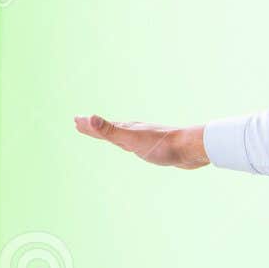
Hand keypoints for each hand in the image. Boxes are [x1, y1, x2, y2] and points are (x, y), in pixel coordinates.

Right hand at [73, 115, 209, 169]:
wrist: (192, 149)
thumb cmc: (163, 146)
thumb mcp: (132, 139)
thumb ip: (111, 130)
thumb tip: (89, 117)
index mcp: (129, 129)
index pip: (103, 127)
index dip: (89, 125)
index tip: (76, 120)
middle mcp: (137, 132)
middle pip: (112, 129)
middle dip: (96, 127)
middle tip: (82, 122)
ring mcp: (148, 139)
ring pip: (126, 136)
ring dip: (113, 134)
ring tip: (107, 133)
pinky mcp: (159, 148)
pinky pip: (139, 145)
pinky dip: (131, 144)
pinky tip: (137, 146)